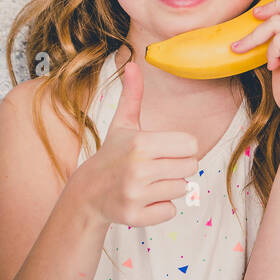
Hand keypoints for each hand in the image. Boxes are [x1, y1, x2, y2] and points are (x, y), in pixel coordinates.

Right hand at [76, 60, 199, 227]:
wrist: (88, 192)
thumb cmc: (113, 154)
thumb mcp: (123, 124)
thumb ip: (133, 95)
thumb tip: (133, 63)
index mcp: (141, 143)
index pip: (191, 146)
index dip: (181, 148)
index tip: (164, 150)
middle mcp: (138, 168)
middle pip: (190, 168)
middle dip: (177, 167)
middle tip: (157, 167)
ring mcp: (136, 194)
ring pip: (182, 190)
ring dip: (169, 187)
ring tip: (148, 182)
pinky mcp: (135, 216)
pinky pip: (170, 211)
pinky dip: (160, 207)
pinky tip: (143, 199)